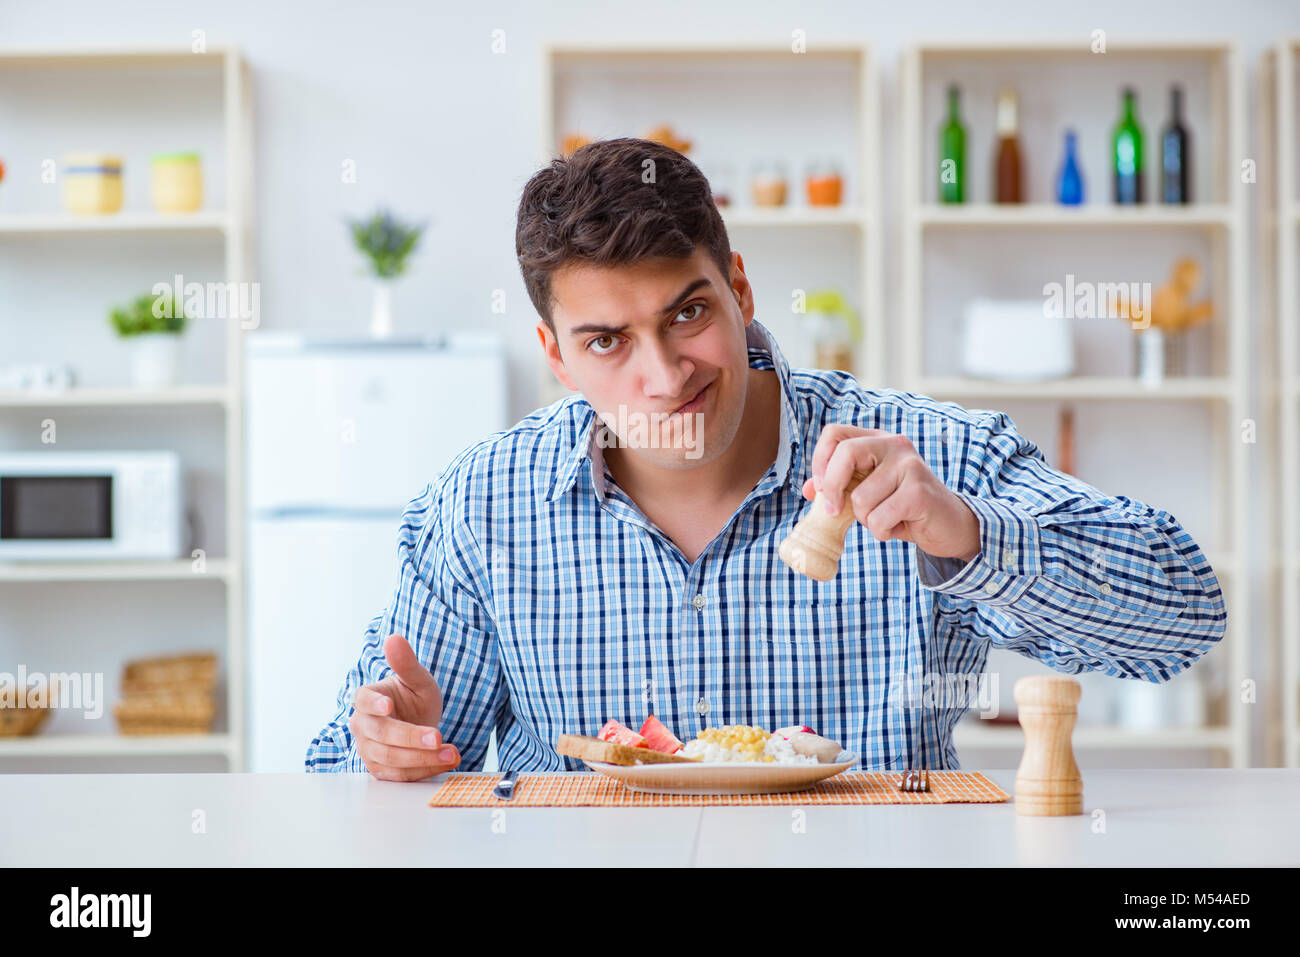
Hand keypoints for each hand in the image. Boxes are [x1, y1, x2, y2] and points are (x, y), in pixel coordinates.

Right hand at [349, 634, 460, 781]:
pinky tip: (445, 762)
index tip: (389, 705)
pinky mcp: (381, 769)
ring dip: (422, 758)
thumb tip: (394, 639)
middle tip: (437, 736)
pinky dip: (423, 771)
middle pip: (380, 734)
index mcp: (366, 698)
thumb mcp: (417, 679)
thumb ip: (406, 663)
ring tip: (451, 753)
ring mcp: (369, 750)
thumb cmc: (414, 698)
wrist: (418, 721)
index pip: (364, 700)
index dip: (374, 703)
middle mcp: (362, 726)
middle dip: (411, 738)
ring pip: (390, 759)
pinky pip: (399, 776)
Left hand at [800, 424, 980, 560]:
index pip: (834, 433)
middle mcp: (895, 445)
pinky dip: (882, 531)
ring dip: (867, 520)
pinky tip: (900, 526)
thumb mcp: (867, 493)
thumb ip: (841, 487)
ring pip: (861, 497)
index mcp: (878, 440)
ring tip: (886, 519)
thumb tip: (808, 490)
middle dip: (831, 487)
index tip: (818, 489)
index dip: (819, 460)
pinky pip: (879, 517)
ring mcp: (909, 466)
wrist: (948, 526)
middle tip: (833, 511)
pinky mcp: (919, 491)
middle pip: (845, 453)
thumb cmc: (902, 509)